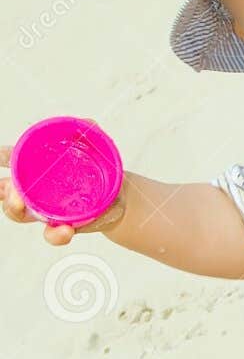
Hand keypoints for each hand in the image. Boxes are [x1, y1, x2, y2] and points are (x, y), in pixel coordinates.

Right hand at [0, 143, 125, 244]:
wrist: (117, 198)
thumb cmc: (97, 170)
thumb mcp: (94, 148)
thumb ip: (89, 133)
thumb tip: (88, 123)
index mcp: (37, 167)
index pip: (11, 159)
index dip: (1, 157)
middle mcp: (34, 189)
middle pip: (6, 191)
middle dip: (4, 191)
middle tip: (11, 191)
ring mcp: (45, 209)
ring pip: (19, 214)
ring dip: (15, 210)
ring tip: (21, 206)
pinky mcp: (60, 225)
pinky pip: (52, 234)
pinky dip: (56, 235)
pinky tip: (65, 231)